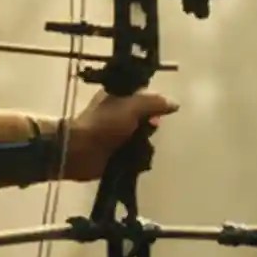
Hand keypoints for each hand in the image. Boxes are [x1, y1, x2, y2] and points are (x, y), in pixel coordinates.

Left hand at [62, 89, 180, 181]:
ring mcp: (120, 135)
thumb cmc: (104, 123)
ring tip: (138, 148)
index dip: (154, 103)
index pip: (146, 96)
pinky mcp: (120, 154)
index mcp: (119, 96)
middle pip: (149, 119)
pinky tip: (136, 160)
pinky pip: (139, 155)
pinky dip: (140, 158)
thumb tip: (174, 104)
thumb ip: (154, 103)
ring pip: (145, 138)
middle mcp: (121, 114)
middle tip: (147, 129)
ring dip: (145, 145)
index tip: (158, 111)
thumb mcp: (131, 106)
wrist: (81, 151)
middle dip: (151, 126)